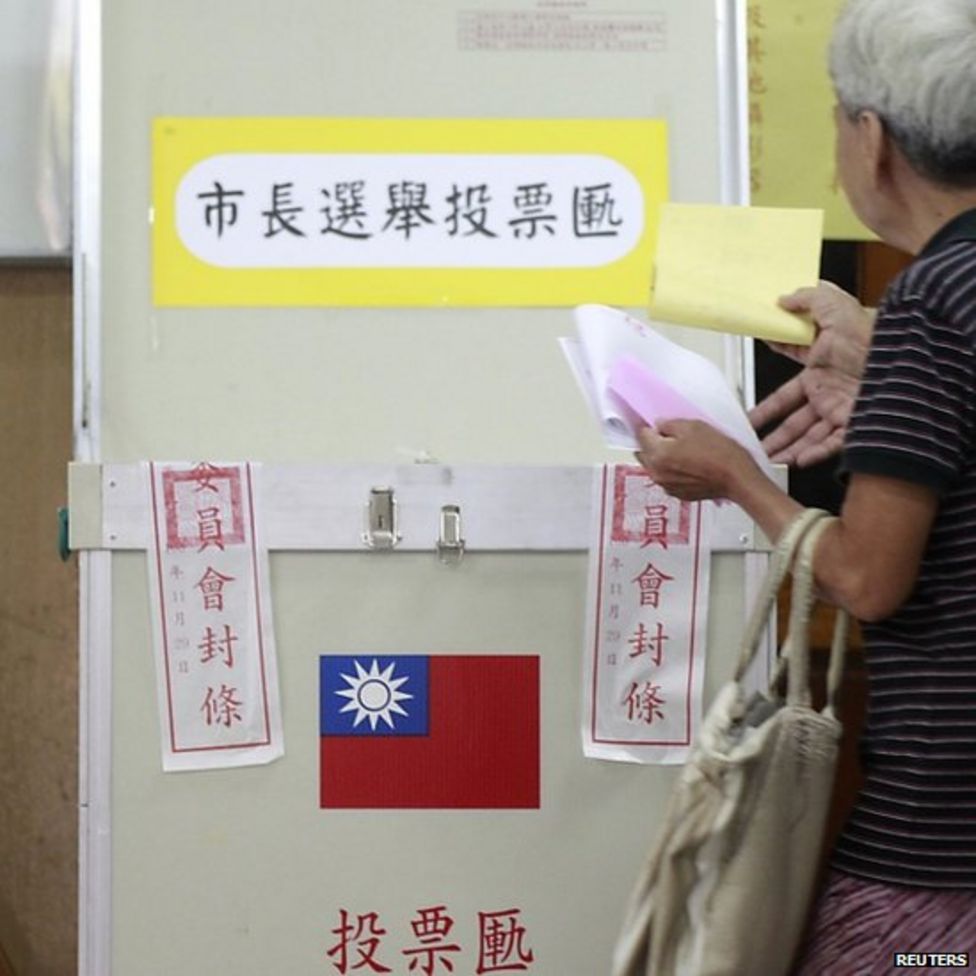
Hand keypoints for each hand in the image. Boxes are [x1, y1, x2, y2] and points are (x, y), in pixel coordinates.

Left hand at [634, 420, 760, 501]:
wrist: (737, 478)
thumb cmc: (720, 454)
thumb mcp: (694, 426)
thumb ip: (670, 424)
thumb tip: (660, 425)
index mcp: (658, 455)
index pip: (641, 435)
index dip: (648, 425)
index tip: (652, 422)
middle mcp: (657, 473)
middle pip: (644, 452)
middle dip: (651, 442)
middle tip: (666, 433)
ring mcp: (667, 485)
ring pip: (654, 466)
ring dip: (661, 456)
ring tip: (681, 448)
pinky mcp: (677, 493)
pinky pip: (667, 477)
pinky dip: (672, 469)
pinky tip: (688, 462)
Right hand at [749, 281, 873, 466]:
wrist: (902, 348)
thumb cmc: (869, 329)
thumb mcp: (833, 304)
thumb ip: (806, 299)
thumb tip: (784, 299)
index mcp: (820, 371)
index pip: (786, 393)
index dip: (768, 406)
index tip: (749, 416)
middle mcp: (829, 393)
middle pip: (794, 421)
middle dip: (773, 435)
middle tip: (752, 445)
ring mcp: (841, 409)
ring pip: (808, 436)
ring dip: (788, 449)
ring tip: (768, 458)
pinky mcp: (856, 422)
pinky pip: (833, 443)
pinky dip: (815, 454)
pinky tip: (798, 462)